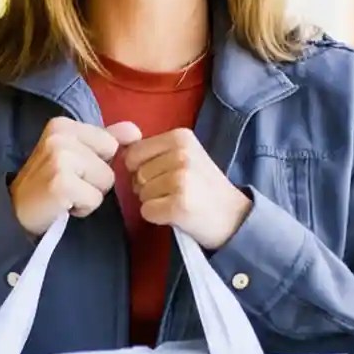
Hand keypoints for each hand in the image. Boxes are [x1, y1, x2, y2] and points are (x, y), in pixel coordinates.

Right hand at [10, 117, 142, 235]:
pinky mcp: (61, 184)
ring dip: (90, 194)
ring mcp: (59, 159)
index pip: (110, 143)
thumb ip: (106, 139)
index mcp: (63, 124)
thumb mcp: (76, 153)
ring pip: (106, 181)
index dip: (97, 162)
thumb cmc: (47, 182)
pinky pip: (95, 199)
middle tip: (69, 183)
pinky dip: (83, 208)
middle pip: (110, 162)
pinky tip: (64, 205)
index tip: (73, 169)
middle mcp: (60, 136)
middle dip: (95, 178)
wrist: (14, 211)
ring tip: (67, 195)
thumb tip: (136, 131)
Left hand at [123, 128, 252, 249]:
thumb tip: (119, 151)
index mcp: (180, 137)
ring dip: (153, 202)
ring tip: (177, 201)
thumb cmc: (203, 186)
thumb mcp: (186, 155)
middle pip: (136, 174)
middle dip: (146, 186)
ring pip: (140, 193)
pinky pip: (147, 211)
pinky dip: (157, 217)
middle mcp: (181, 155)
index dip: (140, 168)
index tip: (162, 175)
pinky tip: (176, 214)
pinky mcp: (179, 205)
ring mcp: (180, 180)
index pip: (134, 152)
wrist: (234, 216)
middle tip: (173, 191)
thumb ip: (156, 150)